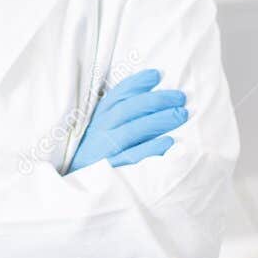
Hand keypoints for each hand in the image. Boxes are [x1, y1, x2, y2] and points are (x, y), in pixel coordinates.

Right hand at [66, 68, 187, 172]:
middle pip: (128, 109)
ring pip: (132, 130)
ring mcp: (105, 149)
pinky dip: (150, 149)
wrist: (76, 182)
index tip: (157, 75)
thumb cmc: (96, 151)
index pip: (118, 95)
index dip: (137, 83)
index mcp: (100, 117)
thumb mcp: (102, 127)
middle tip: (180, 97)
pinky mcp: (111, 169)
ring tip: (181, 115)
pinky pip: (132, 157)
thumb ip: (121, 112)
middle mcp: (101, 129)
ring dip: (158, 120)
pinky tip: (168, 142)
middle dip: (156, 100)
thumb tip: (151, 93)